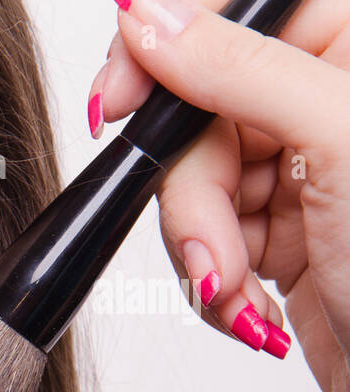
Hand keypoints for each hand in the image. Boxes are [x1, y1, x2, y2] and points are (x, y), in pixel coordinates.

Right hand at [89, 0, 349, 391]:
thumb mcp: (336, 141)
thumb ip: (240, 70)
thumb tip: (150, 17)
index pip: (228, 16)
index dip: (161, 54)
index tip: (119, 103)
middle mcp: (322, 101)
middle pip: (195, 116)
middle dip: (190, 196)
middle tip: (209, 248)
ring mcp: (296, 170)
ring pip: (189, 185)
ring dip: (200, 249)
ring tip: (235, 291)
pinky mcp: (276, 232)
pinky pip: (201, 239)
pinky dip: (211, 281)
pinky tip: (250, 305)